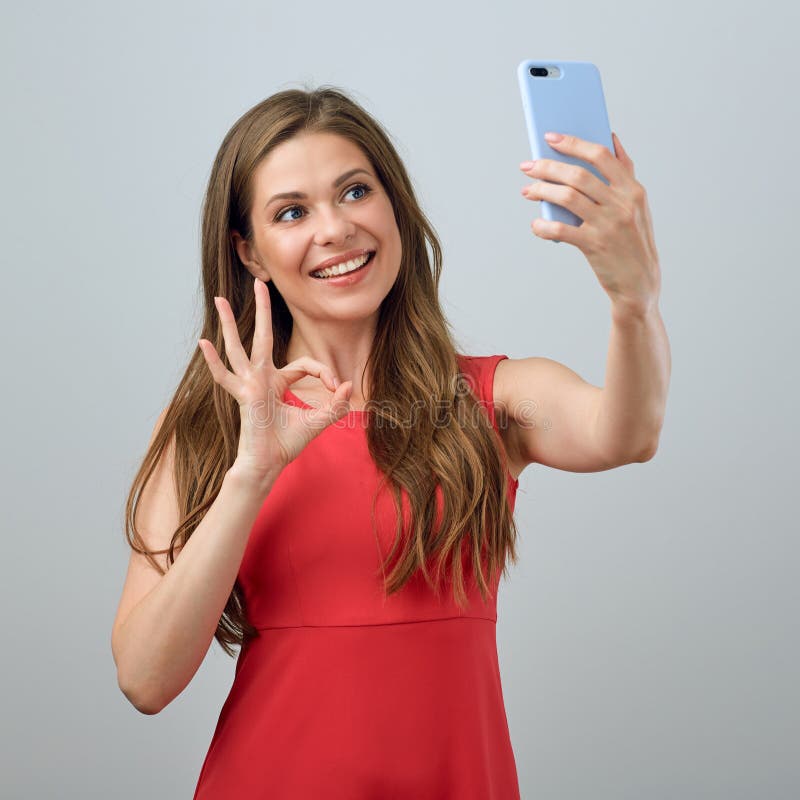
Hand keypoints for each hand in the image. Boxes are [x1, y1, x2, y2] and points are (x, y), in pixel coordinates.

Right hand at [198, 278, 352, 481]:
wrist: (269, 463)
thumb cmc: (287, 443)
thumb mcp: (319, 420)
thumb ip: (335, 405)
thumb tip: (348, 386)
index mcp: (277, 381)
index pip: (303, 364)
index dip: (323, 371)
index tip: (337, 387)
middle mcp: (261, 377)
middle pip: (263, 336)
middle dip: (263, 309)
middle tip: (259, 282)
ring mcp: (249, 384)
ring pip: (238, 347)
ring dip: (230, 323)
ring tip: (219, 299)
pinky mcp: (243, 395)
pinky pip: (225, 377)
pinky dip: (214, 362)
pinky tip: (205, 343)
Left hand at [520, 131, 660, 315]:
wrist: (639, 285)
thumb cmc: (632, 241)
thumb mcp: (638, 206)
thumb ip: (625, 173)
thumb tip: (611, 138)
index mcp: (633, 190)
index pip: (600, 156)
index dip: (573, 143)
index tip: (550, 137)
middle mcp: (622, 204)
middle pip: (578, 175)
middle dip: (548, 167)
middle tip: (528, 166)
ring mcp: (609, 225)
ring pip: (567, 198)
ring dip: (542, 191)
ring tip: (527, 191)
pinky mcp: (595, 246)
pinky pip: (561, 230)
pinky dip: (543, 225)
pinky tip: (536, 224)